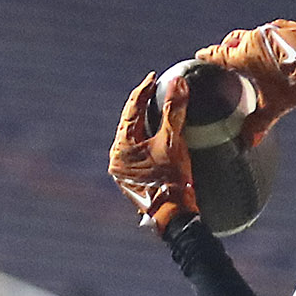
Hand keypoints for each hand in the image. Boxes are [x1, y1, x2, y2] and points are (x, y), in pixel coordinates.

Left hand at [109, 71, 198, 234]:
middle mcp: (116, 159)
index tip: (154, 77)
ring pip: (133, 137)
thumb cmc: (171, 181)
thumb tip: (178, 82)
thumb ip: (173, 110)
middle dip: (142, 105)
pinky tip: (158, 134)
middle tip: (155, 90)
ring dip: (145, 122)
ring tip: (158, 108)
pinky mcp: (133, 180)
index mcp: (121, 147)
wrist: (175, 218)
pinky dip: (147, 139)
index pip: (131, 109)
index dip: (143, 90)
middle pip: (129, 123)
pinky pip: (138, 151)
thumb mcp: (173, 141)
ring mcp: (123, 171)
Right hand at [194, 20, 295, 142]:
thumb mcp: (274, 106)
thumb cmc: (295, 86)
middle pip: (232, 40)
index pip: (218, 54)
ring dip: (250, 44)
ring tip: (252, 56)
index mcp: (244, 55)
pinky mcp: (285, 26)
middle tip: (226, 56)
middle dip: (227, 47)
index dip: (208, 56)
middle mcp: (253, 38)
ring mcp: (270, 29)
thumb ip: (258, 123)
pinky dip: (268, 41)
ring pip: (252, 35)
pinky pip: (270, 32)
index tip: (201, 55)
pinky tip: (273, 51)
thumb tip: (248, 142)